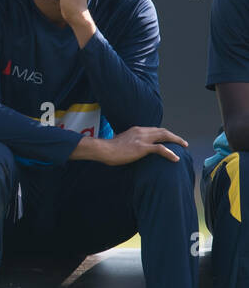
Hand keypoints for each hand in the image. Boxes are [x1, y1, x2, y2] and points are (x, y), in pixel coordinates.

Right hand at [73, 126, 187, 165]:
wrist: (103, 149)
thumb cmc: (108, 149)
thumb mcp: (120, 141)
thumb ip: (127, 141)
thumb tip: (128, 147)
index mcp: (136, 130)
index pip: (154, 129)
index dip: (164, 134)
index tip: (170, 138)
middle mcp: (141, 131)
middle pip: (162, 131)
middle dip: (174, 136)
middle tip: (183, 142)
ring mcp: (142, 139)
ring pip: (164, 136)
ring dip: (176, 141)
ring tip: (184, 146)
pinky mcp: (142, 148)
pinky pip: (160, 149)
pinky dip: (170, 153)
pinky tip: (175, 158)